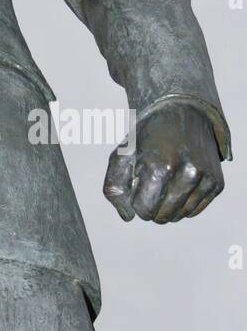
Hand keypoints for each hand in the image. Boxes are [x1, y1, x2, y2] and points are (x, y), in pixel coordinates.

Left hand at [103, 103, 224, 222]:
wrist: (180, 113)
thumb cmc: (147, 137)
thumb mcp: (121, 155)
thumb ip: (114, 188)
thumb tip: (128, 217)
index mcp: (160, 166)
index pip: (144, 211)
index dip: (136, 201)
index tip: (138, 181)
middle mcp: (187, 173)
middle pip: (162, 217)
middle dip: (152, 204)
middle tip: (152, 179)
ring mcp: (205, 179)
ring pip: (180, 216)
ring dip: (168, 206)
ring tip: (165, 179)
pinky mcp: (216, 183)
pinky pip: (195, 211)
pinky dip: (184, 203)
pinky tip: (179, 182)